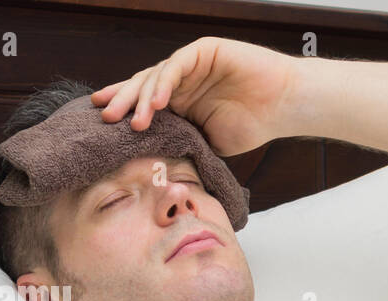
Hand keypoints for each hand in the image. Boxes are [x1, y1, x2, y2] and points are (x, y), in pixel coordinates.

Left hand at [90, 37, 296, 155]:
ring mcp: (192, 64)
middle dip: (123, 102)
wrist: (284, 106)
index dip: (124, 109)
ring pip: (156, 76)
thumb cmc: (254, 125)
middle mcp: (182, 80)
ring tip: (133, 119)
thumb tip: (157, 162)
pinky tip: (157, 102)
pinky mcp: (204, 51)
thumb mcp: (211, 142)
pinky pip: (177, 65)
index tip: (102, 123)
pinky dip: (164, 83)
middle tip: (106, 119)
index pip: (145, 103)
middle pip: (142, 87)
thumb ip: (185, 143)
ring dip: (142, 98)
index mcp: (182, 101)